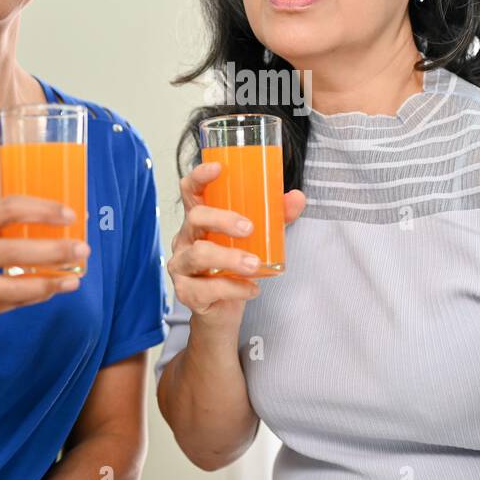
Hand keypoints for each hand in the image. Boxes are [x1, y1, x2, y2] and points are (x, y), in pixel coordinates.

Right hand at [0, 195, 89, 327]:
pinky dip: (37, 295)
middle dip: (55, 251)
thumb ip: (7, 221)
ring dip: (51, 283)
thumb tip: (65, 219)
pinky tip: (54, 288)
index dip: (44, 211)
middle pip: (16, 252)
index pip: (9, 209)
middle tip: (84, 249)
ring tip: (75, 279)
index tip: (71, 216)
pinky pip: (13, 303)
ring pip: (16, 288)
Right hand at [166, 160, 305, 330]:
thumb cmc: (233, 268)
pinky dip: (234, 288)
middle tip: (249, 228)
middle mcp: (185, 239)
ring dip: (230, 258)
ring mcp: (181, 266)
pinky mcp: (186, 292)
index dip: (200, 176)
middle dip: (223, 220)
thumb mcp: (256, 240)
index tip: (218, 169)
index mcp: (200, 219)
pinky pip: (207, 288)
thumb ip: (275, 218)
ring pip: (199, 254)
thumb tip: (297, 198)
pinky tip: (251, 289)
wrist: (221, 311)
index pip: (190, 190)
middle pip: (196, 217)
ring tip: (255, 265)